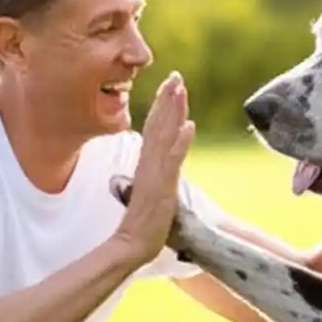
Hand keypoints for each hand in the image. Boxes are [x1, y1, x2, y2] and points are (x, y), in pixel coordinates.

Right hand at [112, 72, 195, 266]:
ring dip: (173, 112)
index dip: (162, 107)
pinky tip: (189, 127)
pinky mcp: (161, 187)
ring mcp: (155, 175)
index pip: (154, 129)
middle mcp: (150, 165)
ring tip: (180, 89)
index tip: (170, 86)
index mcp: (147, 165)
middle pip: (158, 126)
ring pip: (164, 137)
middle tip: (175, 76)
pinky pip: (172, 161)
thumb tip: (144, 167)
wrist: (132, 245)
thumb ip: (146, 177)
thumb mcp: (147, 193)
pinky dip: (180, 144)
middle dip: (167, 100)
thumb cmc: (141, 224)